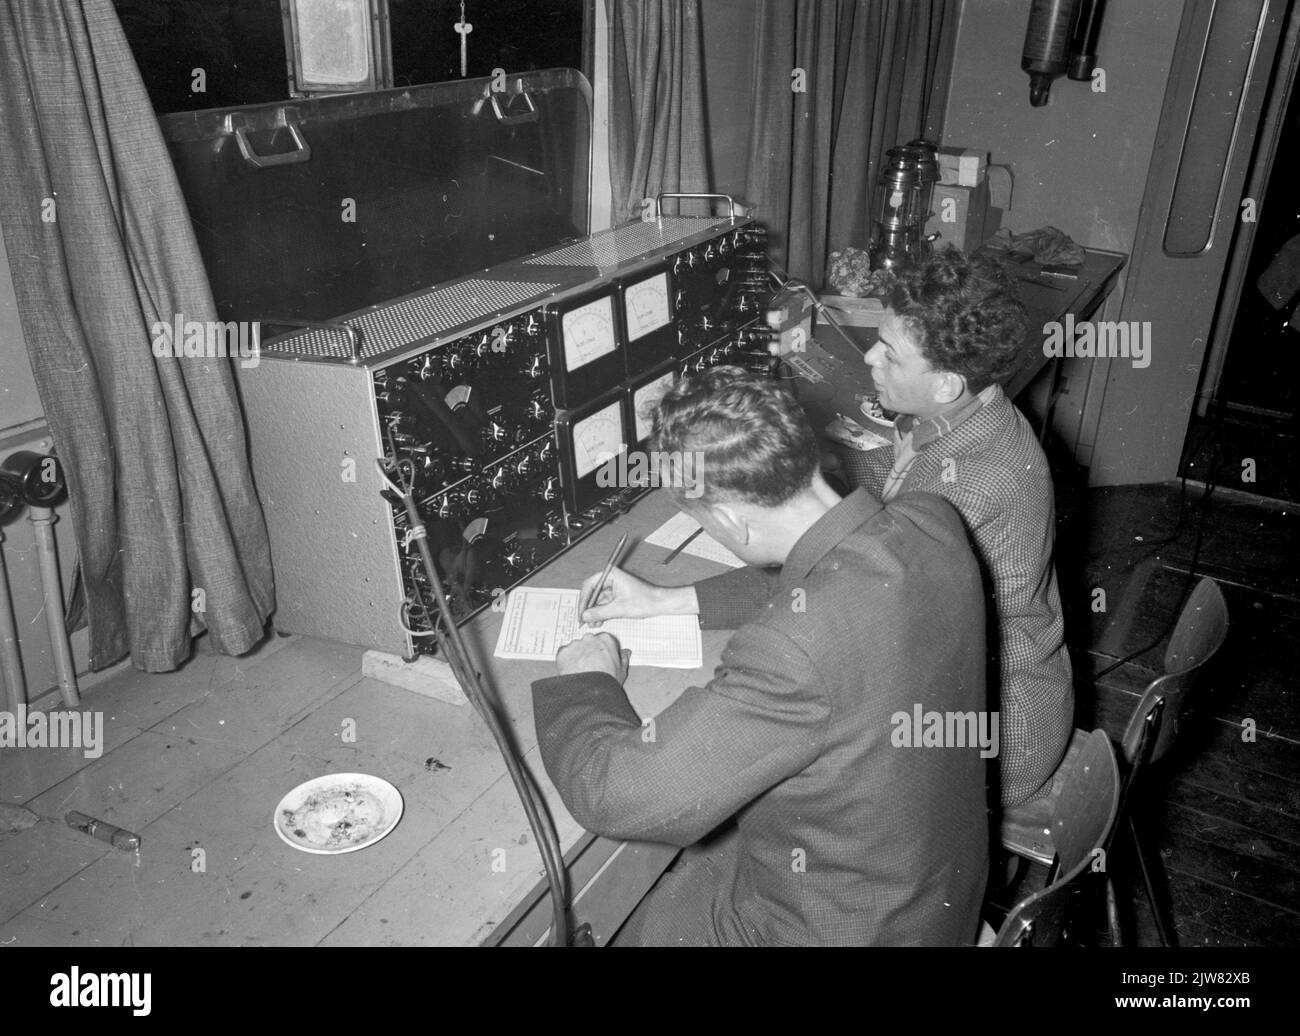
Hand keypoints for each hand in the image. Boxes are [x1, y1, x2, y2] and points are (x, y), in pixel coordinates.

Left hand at [556, 633, 629, 681]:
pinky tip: (572, 671)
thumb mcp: (621, 670)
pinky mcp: (563, 651)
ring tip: (580, 671)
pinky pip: (564, 654)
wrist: (589, 690)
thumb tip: (626, 653)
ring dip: (577, 656)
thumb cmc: (606, 680)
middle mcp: (590, 638)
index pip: (603, 640)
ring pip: (575, 647)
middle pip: (588, 642)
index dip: (603, 650)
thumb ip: (624, 658)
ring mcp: (575, 644)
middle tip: (590, 665)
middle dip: (589, 651)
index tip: (602, 658)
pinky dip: (566, 661)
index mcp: (606, 639)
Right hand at [579, 567, 698, 624]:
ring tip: (592, 624)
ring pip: (598, 600)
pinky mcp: (617, 595)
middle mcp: (611, 579)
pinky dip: (601, 613)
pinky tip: (598, 622)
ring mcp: (614, 587)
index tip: (581, 612)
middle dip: (588, 608)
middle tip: (583, 621)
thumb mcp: (619, 609)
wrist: (660, 604)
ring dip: (594, 612)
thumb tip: (585, 616)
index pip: (590, 585)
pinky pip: (605, 604)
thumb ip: (600, 612)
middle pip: (592, 593)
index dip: (583, 600)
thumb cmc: (645, 601)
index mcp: (611, 575)